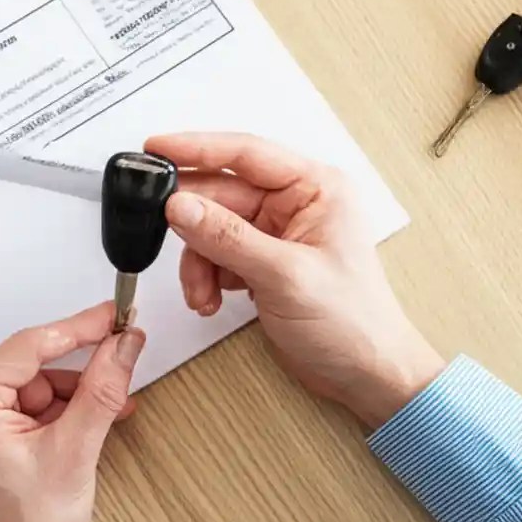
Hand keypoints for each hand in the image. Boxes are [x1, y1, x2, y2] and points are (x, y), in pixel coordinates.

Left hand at [0, 302, 143, 521]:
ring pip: (26, 388)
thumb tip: (121, 346)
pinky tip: (75, 431)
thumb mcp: (74, 453)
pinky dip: (48, 416)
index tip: (114, 316)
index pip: (29, 345)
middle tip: (118, 373)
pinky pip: (13, 409)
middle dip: (76, 379)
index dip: (81, 328)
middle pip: (28, 368)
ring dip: (66, 401)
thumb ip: (101, 389)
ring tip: (99, 422)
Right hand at [144, 132, 444, 428]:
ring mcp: (276, 233)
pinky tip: (212, 299)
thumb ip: (228, 238)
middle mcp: (295, 204)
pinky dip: (206, 277)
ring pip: (211, 228)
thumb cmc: (354, 322)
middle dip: (193, 225)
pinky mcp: (262, 261)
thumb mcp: (285, 275)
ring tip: (202, 292)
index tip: (157, 148)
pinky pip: (216, 254)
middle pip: (221, 194)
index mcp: (315, 188)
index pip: (246, 153)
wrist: (364, 374)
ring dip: (198, 261)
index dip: (197, 148)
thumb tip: (182, 206)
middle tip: (164, 233)